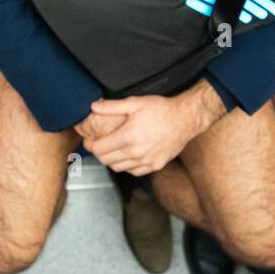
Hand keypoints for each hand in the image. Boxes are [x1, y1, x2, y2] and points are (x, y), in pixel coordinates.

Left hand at [83, 81, 225, 175]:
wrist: (185, 119)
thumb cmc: (161, 109)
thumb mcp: (135, 102)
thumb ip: (112, 106)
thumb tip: (93, 106)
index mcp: (128, 136)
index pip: (99, 149)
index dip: (91, 145)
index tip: (89, 140)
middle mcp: (136, 152)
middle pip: (106, 160)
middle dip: (99, 153)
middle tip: (98, 144)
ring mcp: (146, 161)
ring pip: (118, 168)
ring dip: (111, 160)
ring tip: (111, 149)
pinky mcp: (155, 165)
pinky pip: (133, 171)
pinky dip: (126, 165)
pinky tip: (127, 155)